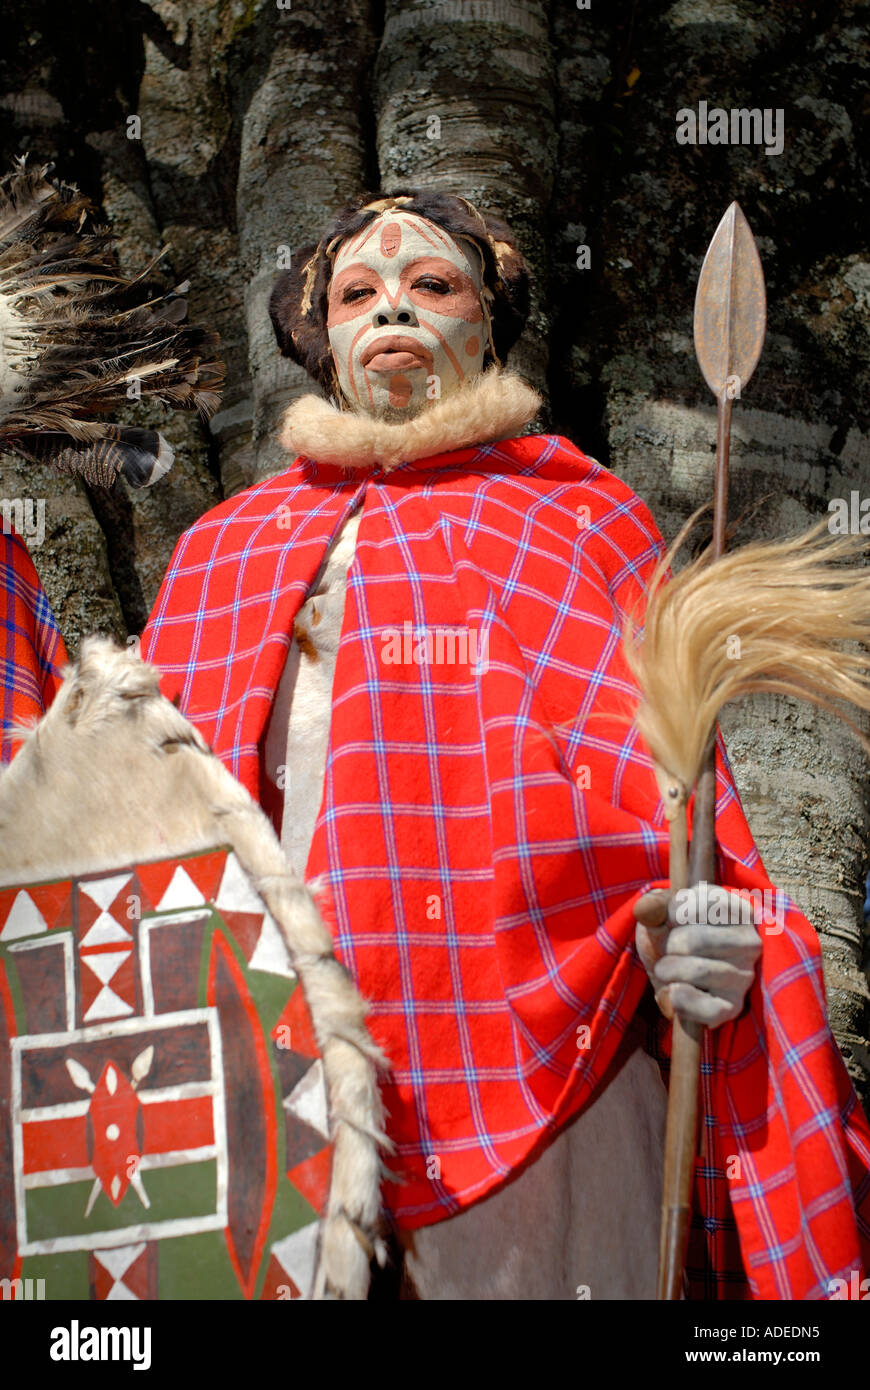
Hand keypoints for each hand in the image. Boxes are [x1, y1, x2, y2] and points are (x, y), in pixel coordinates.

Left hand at [633, 884, 761, 1027]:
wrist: (674, 978)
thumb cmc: (674, 937)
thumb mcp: (664, 913)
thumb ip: (655, 905)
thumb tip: (645, 909)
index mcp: (737, 911)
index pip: (704, 903)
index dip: (674, 913)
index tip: (672, 920)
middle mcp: (749, 943)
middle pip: (693, 940)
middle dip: (668, 946)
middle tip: (668, 950)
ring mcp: (744, 977)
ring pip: (696, 971)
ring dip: (667, 971)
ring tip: (667, 970)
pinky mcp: (733, 1007)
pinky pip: (701, 1005)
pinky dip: (677, 998)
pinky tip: (675, 990)